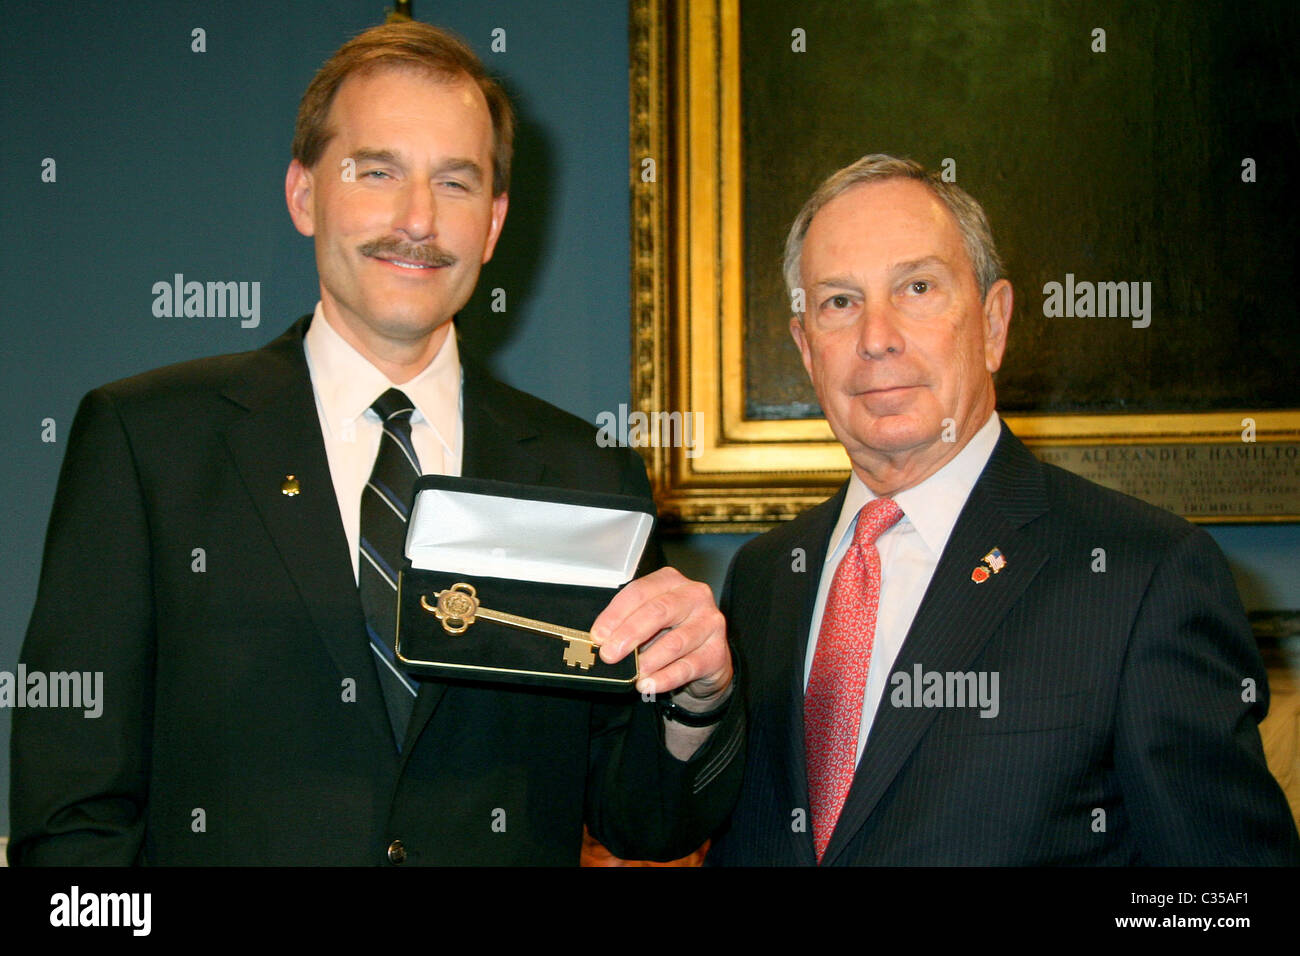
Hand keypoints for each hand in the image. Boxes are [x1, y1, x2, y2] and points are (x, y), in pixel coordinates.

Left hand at [590, 567, 732, 703]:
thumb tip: (602, 641)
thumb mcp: (648, 622)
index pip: (640, 592)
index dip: (616, 614)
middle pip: (658, 611)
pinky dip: (664, 678)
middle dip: (629, 634)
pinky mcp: (717, 652)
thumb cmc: (671, 633)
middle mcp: (694, 596)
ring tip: (632, 674)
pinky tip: (648, 684)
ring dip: (648, 661)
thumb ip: (627, 625)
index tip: (599, 635)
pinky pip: (687, 667)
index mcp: (671, 581)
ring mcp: (710, 623)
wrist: (706, 658)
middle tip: (610, 654)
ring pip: (674, 642)